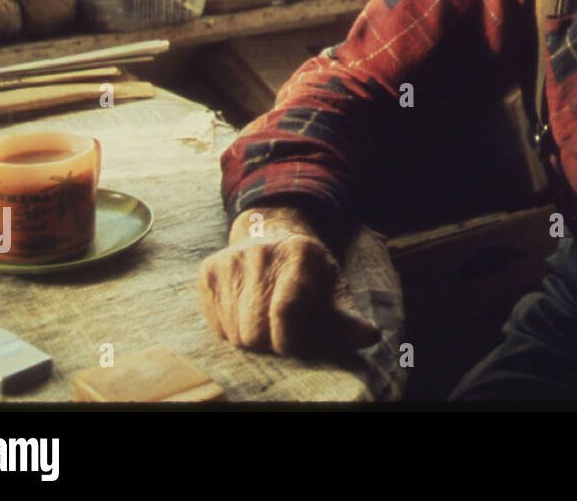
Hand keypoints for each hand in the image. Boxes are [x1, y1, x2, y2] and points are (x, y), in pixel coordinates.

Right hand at [197, 205, 381, 355]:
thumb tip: (368, 336)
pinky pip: (215, 324)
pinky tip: (244, 309)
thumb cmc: (308, 272)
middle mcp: (259, 252)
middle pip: (255, 330)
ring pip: (234, 332)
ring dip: (251, 337)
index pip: (285, 312)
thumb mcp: (332, 288)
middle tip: (282, 329)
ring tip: (265, 317)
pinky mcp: (207, 270)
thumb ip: (347, 316)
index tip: (298, 343)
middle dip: (271, 342)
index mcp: (298, 253)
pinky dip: (230, 328)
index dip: (290, 340)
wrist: (272, 234)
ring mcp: (229, 260)